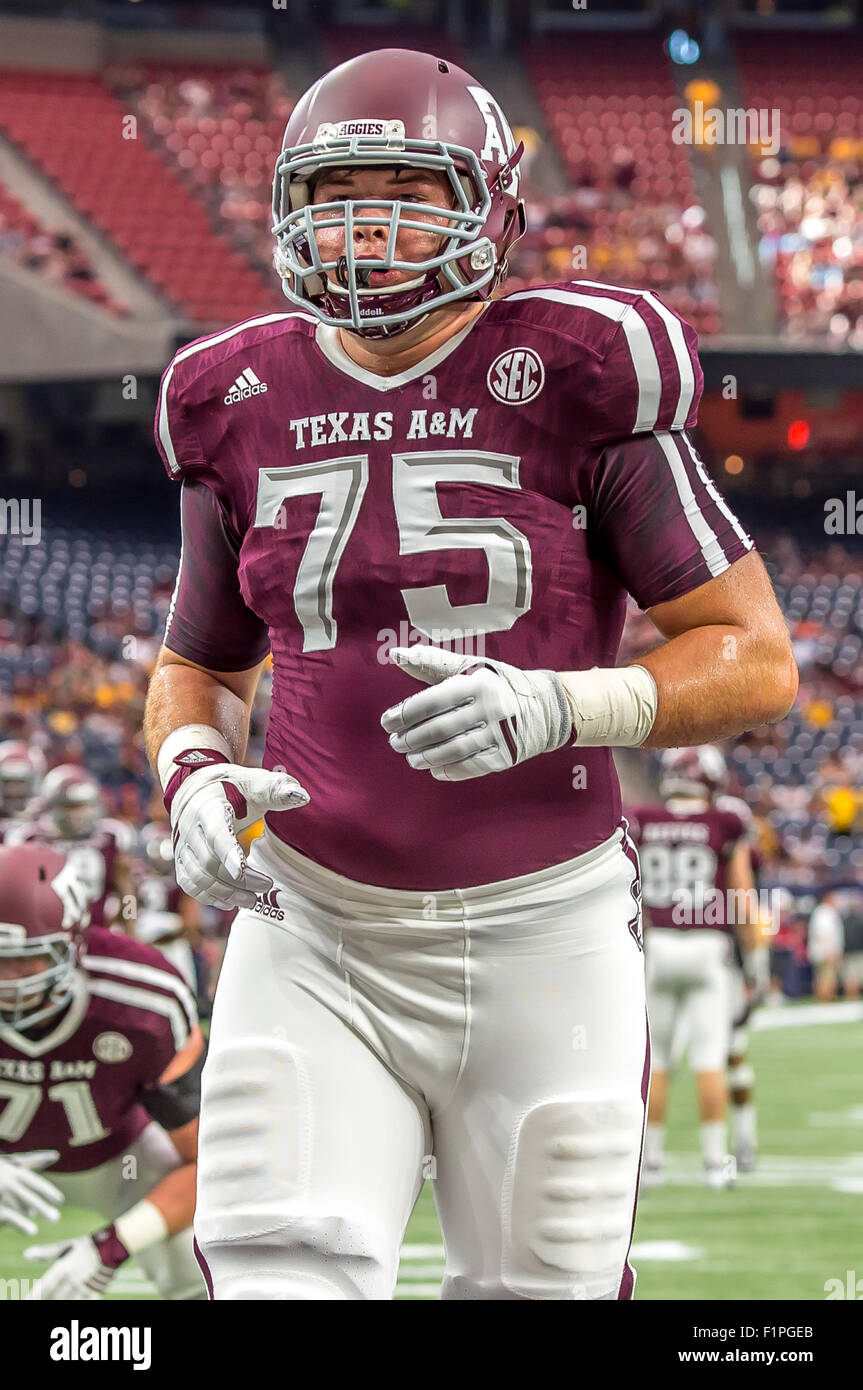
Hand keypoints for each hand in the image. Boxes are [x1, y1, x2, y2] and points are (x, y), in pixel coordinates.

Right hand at [0, 1151, 63, 1236]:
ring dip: (28, 1214)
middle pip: (29, 1198)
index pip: (34, 1182)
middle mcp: (7, 1182)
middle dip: (43, 1208)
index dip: (48, 1191)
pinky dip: (22, 1225)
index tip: (60, 1200)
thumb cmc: (0, 1172)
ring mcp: (1, 1195)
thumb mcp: (13, 1163)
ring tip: (35, 1225)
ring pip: (21, 1209)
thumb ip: (34, 1160)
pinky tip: (32, 1231)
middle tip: (56, 1219)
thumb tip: (57, 1154)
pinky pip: (12, 1217)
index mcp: (13, 1171)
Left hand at [23, 1232, 118, 1298]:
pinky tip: (74, 1303)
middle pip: (56, 1299)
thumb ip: (46, 1252)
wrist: (114, 1246)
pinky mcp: (96, 1292)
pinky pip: (85, 1305)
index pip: (45, 1286)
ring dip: (62, 1304)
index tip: (26, 1302)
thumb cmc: (86, 1246)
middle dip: (49, 1302)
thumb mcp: (66, 1246)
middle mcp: (73, 1279)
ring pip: (69, 1303)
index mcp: (64, 1267)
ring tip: (59, 1301)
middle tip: (43, 1303)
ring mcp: (85, 1287)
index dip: (34, 1296)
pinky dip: (77, 1305)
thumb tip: (25, 1254)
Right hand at [168, 762, 308, 908]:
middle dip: (238, 879)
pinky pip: (189, 883)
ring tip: (253, 900)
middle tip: (267, 885)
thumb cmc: (233, 787)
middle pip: (208, 862)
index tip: (241, 870)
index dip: (227, 852)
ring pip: (198, 877)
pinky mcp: (181, 859)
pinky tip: (231, 901)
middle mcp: (189, 827)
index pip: (215, 832)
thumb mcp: (254, 783)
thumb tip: (302, 797)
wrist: (198, 788)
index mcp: (207, 806)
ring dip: (225, 892)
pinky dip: (209, 896)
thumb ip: (276, 789)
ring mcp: (182, 845)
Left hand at [381, 645, 571, 780]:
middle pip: (439, 729)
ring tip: (411, 758)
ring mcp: (500, 734)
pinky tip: (434, 770)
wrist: (546, 707)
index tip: (387, 723)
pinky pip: (470, 766)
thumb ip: (432, 663)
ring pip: (452, 750)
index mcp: (477, 682)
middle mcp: (490, 707)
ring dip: (425, 758)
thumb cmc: (497, 684)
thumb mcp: (470, 667)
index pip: (431, 701)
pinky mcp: (507, 756)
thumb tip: (397, 654)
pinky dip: (448, 771)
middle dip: (410, 739)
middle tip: (395, 743)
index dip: (404, 714)